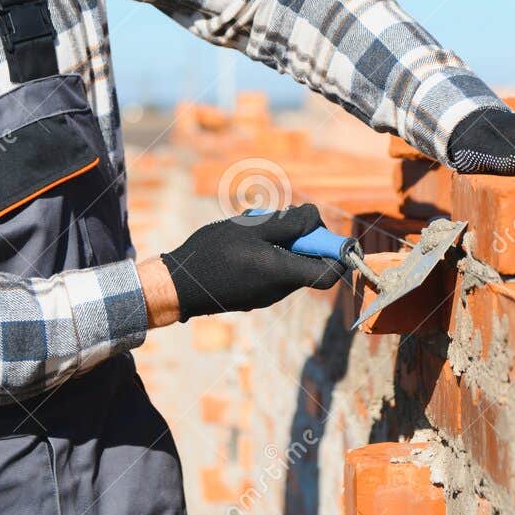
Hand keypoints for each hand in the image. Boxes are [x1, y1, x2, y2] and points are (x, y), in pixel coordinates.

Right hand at [158, 203, 346, 321]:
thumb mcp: (252, 227)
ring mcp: (266, 295)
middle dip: (304, 238)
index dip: (336, 253)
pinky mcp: (254, 294)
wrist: (178, 284)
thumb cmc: (213, 252)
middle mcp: (279, 289)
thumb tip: (316, 219)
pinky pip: (274, 272)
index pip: (330, 274)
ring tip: (256, 229)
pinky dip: (270, 254)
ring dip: (284, 243)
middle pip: (310, 265)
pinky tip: (244, 243)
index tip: (323, 232)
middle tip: (281, 219)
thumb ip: (290, 223)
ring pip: (291, 265)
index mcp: (282, 273)